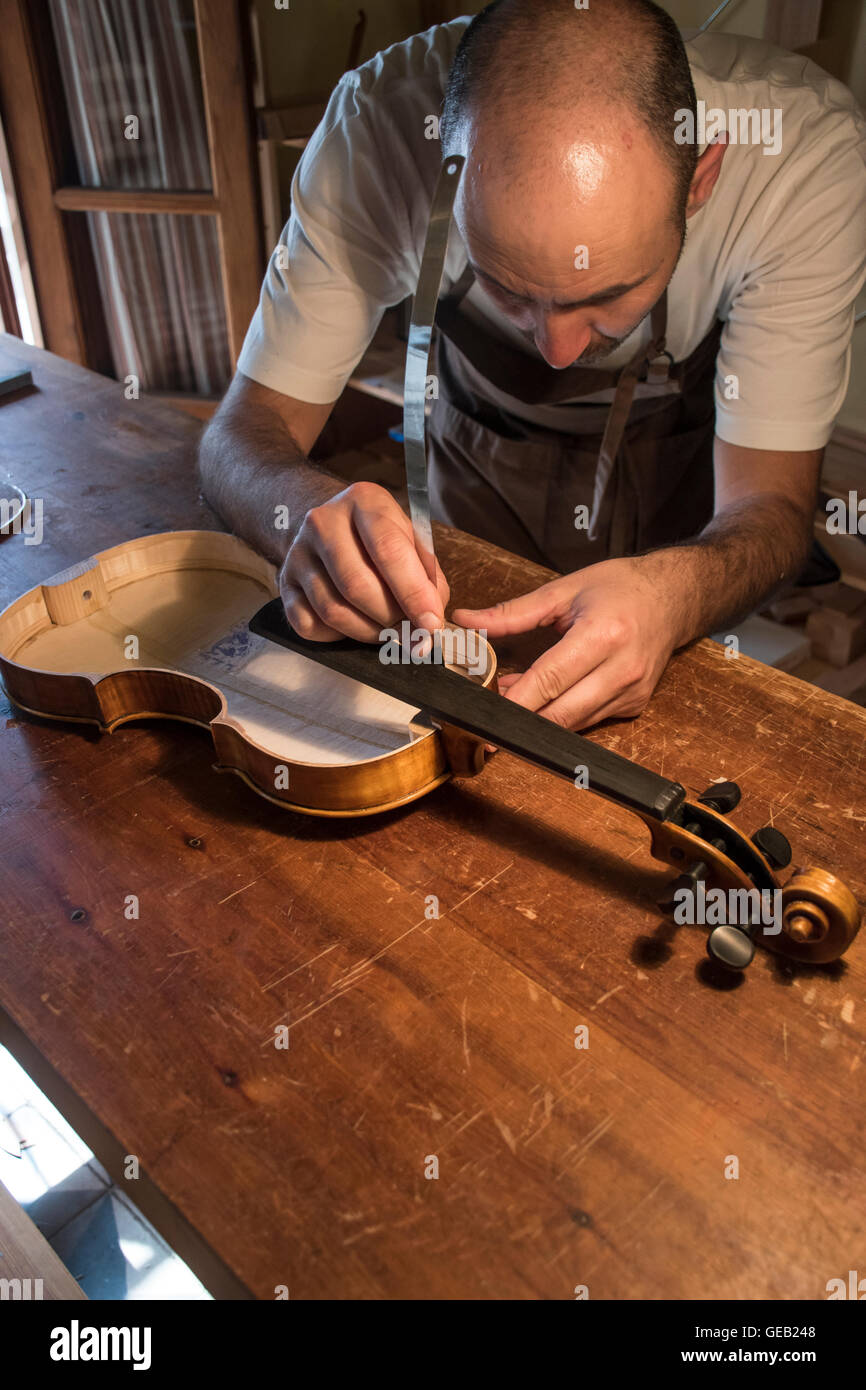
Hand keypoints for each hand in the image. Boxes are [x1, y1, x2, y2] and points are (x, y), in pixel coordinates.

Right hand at [280, 481, 449, 640]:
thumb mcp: (408, 538)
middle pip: (357, 586)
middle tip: (408, 627)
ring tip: (385, 628)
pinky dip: (336, 636)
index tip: (431, 624)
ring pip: (333, 610)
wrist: (326, 525)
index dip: (413, 593)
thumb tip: (430, 618)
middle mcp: (323, 522)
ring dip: (367, 631)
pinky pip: (309, 625)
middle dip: (390, 617)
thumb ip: (427, 575)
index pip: (388, 550)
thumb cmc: (376, 536)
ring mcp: (298, 553)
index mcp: (363, 502)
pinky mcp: (284, 583)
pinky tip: (352, 624)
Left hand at [452, 554, 686, 730]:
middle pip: (561, 713)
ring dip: (538, 718)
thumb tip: (467, 621)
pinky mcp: (634, 705)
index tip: (485, 714)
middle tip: (488, 719)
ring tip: (511, 698)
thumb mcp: (564, 590)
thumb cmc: (619, 587)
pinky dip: (562, 714)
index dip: (514, 701)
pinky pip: (589, 721)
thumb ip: (513, 613)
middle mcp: (622, 670)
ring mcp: (632, 692)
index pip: (549, 680)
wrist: (673, 598)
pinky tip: (544, 698)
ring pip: (572, 724)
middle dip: (521, 721)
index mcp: (603, 635)